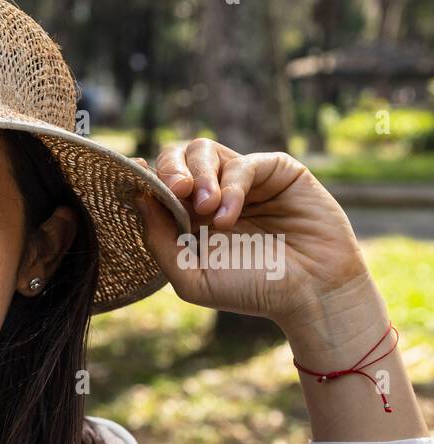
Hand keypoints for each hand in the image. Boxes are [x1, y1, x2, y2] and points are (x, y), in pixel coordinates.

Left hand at [133, 138, 372, 332]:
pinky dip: (231, 186)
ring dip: (199, 175)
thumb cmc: (251, 289)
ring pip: (204, 150)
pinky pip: (243, 163)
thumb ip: (160, 241)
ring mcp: (244, 180)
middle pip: (177, 156)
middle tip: (176, 190)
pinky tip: (229, 216)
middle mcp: (212, 193)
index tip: (134, 175)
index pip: (157, 182)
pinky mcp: (277, 171)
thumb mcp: (192, 276)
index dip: (143, 176)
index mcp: (187, 215)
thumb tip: (139, 199)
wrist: (309, 293)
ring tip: (206, 209)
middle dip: (170, 169)